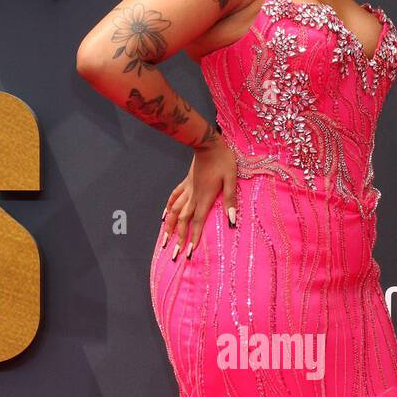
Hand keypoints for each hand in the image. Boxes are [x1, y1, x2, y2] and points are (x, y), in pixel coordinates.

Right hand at [162, 133, 236, 259]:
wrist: (208, 142)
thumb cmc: (223, 159)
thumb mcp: (231, 178)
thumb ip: (230, 199)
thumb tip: (232, 220)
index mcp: (204, 198)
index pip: (197, 223)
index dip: (192, 239)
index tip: (187, 253)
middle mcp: (193, 196)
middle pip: (183, 221)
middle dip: (178, 239)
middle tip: (173, 254)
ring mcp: (188, 189)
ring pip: (174, 212)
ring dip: (169, 227)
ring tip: (164, 240)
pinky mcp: (186, 182)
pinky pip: (174, 197)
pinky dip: (168, 208)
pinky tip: (164, 216)